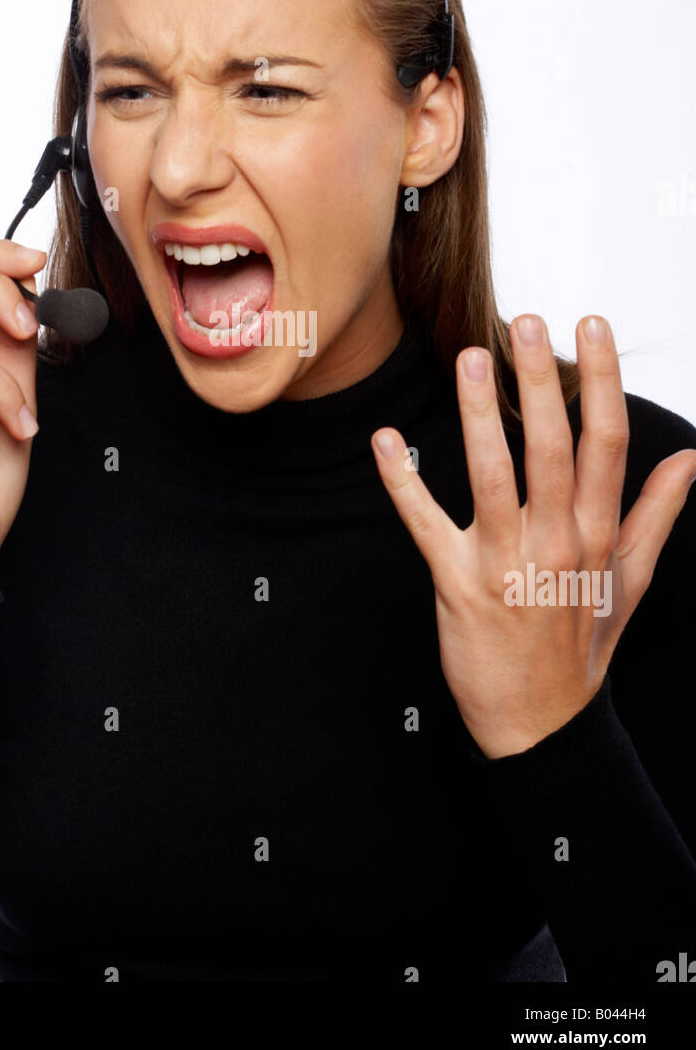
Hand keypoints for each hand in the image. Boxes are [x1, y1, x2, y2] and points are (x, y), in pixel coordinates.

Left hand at [371, 314, 695, 757]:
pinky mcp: (457, 584)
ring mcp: (506, 565)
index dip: (602, 381)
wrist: (540, 728)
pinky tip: (384, 440)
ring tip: (471, 359)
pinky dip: (402, 482)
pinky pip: (426, 524)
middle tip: (527, 322)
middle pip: (554, 449)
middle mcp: (557, 543)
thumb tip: (691, 459)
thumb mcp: (630, 582)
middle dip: (541, 383)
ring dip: (481, 416)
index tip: (593, 324)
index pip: (608, 444)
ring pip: (493, 477)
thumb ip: (656, 515)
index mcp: (598, 535)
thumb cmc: (581, 647)